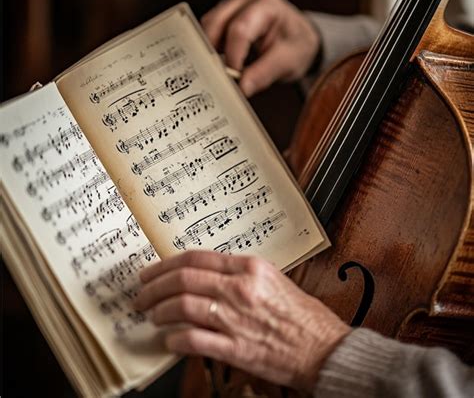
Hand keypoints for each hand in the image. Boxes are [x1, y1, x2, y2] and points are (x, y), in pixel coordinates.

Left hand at [134, 251, 349, 392]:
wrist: (323, 348)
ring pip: (184, 306)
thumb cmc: (301, 314)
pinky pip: (195, 340)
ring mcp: (236, 318)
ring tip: (152, 315)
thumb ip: (237, 273)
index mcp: (249, 267)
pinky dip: (175, 340)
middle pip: (184, 279)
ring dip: (161, 311)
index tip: (151, 272)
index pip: (196, 258)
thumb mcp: (271, 279)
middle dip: (154, 287)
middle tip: (142, 295)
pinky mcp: (237, 348)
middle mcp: (240, 288)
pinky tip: (169, 341)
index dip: (166, 264)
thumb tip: (203, 275)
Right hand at [201, 0, 319, 96]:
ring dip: (209, 50)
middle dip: (213, 52)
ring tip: (219, 71)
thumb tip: (242, 88)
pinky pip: (209, 30)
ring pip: (208, 26)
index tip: (233, 80)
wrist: (301, 38)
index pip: (239, 30)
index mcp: (267, 4)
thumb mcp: (288, 62)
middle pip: (216, 23)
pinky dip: (210, 48)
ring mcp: (234, 4)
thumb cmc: (297, 46)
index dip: (232, 57)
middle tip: (219, 78)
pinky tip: (218, 63)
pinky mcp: (225, 14)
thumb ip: (264, 74)